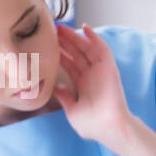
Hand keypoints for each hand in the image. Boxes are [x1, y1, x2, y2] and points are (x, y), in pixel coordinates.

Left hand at [52, 23, 137, 150]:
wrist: (109, 127)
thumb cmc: (92, 125)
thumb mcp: (72, 111)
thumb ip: (64, 98)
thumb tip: (55, 87)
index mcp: (82, 85)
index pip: (69, 64)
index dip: (59, 53)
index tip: (45, 44)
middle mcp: (91, 76)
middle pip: (76, 53)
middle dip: (64, 42)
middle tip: (51, 29)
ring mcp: (100, 71)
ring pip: (86, 48)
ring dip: (75, 37)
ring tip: (61, 27)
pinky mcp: (109, 68)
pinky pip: (102, 49)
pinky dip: (95, 38)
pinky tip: (85, 28)